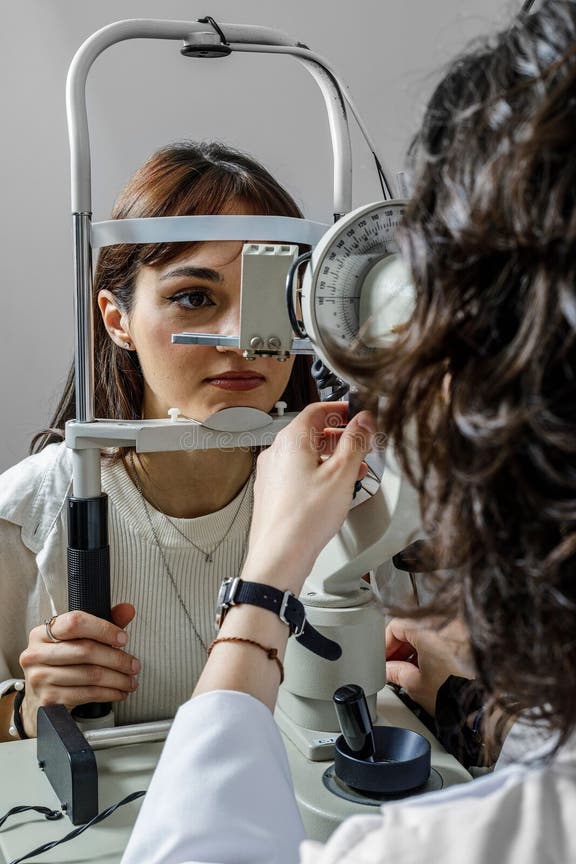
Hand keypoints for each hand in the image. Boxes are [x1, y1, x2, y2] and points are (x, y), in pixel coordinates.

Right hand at [19, 603, 138, 736]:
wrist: (40, 695)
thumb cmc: (62, 662)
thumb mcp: (79, 639)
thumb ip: (104, 623)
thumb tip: (128, 609)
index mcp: (42, 632)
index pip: (75, 622)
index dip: (103, 629)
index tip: (123, 638)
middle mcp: (37, 654)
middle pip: (85, 651)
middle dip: (117, 659)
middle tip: (134, 665)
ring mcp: (40, 678)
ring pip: (89, 675)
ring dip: (117, 679)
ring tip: (130, 680)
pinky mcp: (49, 699)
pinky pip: (87, 694)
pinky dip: (108, 693)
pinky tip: (119, 692)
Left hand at [245, 402, 374, 593]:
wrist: (279, 556)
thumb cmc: (304, 518)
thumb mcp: (341, 474)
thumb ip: (355, 442)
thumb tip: (364, 421)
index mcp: (290, 440)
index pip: (317, 410)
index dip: (341, 409)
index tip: (358, 414)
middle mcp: (276, 453)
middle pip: (312, 433)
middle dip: (340, 437)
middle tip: (362, 444)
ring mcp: (272, 474)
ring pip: (306, 455)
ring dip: (332, 458)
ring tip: (355, 471)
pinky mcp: (272, 493)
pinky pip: (298, 473)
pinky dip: (318, 474)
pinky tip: (334, 490)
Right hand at [385, 617, 474, 715]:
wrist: (483, 706)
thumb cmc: (454, 694)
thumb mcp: (414, 684)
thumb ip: (395, 672)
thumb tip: (387, 669)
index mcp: (427, 627)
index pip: (395, 626)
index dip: (385, 644)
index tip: (383, 657)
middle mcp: (444, 622)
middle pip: (412, 626)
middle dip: (400, 647)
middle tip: (394, 664)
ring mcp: (459, 628)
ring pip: (428, 631)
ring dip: (415, 648)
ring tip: (411, 669)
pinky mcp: (470, 638)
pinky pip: (443, 635)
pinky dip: (433, 647)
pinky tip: (429, 666)